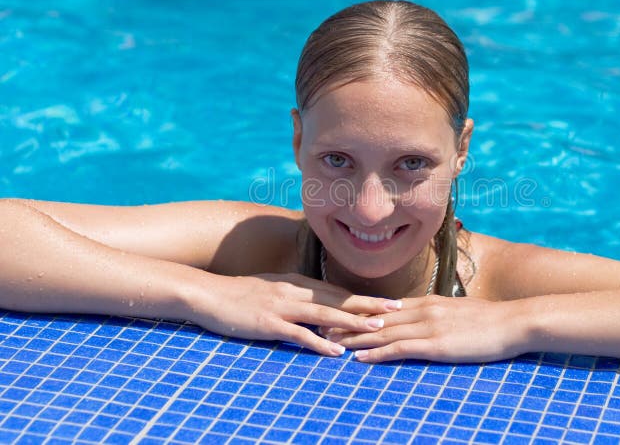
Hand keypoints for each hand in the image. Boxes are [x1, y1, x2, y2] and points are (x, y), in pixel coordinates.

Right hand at [187, 272, 400, 356]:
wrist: (207, 294)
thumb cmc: (239, 294)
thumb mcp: (272, 289)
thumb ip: (295, 297)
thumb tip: (317, 308)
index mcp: (297, 283)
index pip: (337, 291)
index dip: (364, 297)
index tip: (388, 300)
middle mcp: (295, 291)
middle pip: (339, 298)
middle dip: (369, 305)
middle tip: (397, 309)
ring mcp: (282, 306)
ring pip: (326, 313)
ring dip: (353, 322)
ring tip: (378, 328)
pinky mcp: (269, 322)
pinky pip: (299, 334)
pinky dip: (320, 342)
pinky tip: (336, 351)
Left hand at [323, 296, 528, 362]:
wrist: (513, 322)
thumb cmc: (491, 320)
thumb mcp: (459, 312)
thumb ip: (439, 314)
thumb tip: (426, 320)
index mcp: (428, 303)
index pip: (385, 307)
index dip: (360, 312)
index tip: (339, 315)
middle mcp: (423, 311)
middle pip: (377, 318)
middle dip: (348, 324)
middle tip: (322, 328)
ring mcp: (428, 326)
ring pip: (382, 332)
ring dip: (354, 339)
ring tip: (331, 343)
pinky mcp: (435, 344)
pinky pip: (399, 348)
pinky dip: (376, 354)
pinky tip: (360, 359)